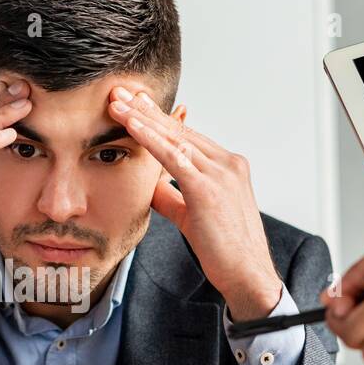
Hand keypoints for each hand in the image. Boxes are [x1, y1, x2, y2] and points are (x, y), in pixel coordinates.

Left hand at [106, 87, 281, 320]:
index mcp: (227, 166)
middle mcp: (227, 163)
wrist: (246, 274)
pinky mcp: (208, 188)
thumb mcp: (191, 215)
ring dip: (142, 118)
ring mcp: (221, 172)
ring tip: (117, 103)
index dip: (158, 118)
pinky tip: (131, 126)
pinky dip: (150, 139)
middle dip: (146, 109)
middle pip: (180, 129)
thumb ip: (171, 195)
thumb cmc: (224, 250)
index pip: (187, 135)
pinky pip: (173, 157)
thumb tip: (149, 184)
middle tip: (119, 91)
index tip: (135, 103)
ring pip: (174, 137)